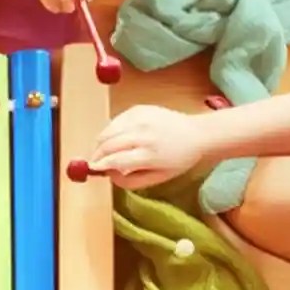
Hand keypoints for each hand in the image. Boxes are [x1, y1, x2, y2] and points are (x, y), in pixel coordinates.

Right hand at [88, 105, 205, 188]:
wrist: (197, 133)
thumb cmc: (179, 159)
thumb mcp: (159, 178)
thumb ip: (132, 181)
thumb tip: (110, 175)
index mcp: (150, 154)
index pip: (115, 160)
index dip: (100, 165)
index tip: (93, 169)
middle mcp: (143, 134)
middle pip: (108, 144)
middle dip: (97, 154)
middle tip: (96, 161)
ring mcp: (140, 119)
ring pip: (108, 131)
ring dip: (101, 142)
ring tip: (104, 150)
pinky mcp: (138, 109)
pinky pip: (115, 121)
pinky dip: (110, 131)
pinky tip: (116, 137)